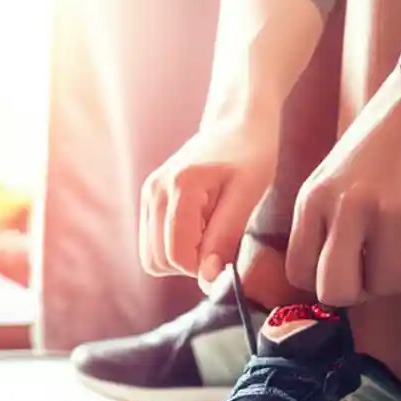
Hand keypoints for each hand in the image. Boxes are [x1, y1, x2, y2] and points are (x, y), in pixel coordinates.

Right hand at [140, 117, 276, 288]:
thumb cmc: (252, 153)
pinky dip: (175, 247)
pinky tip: (200, 229)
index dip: (202, 268)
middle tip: (219, 246)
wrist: (237, 122)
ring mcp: (148, 194)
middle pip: (157, 261)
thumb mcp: (249, 194)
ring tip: (210, 235)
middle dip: (189, 266)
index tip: (227, 258)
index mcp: (180, 187)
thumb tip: (206, 278)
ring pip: (151, 256)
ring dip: (181, 258)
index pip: (176, 255)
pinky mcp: (150, 198)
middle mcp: (155, 191)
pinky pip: (153, 243)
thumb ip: (225, 236)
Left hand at [286, 73, 400, 305]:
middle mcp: (344, 207)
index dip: (324, 281)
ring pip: (388, 284)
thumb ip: (325, 220)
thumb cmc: (385, 133)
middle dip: (359, 292)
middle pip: (337, 292)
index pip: (300, 272)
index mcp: (313, 198)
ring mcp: (388, 210)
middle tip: (373, 271)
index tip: (343, 270)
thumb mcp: (334, 172)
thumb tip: (330, 274)